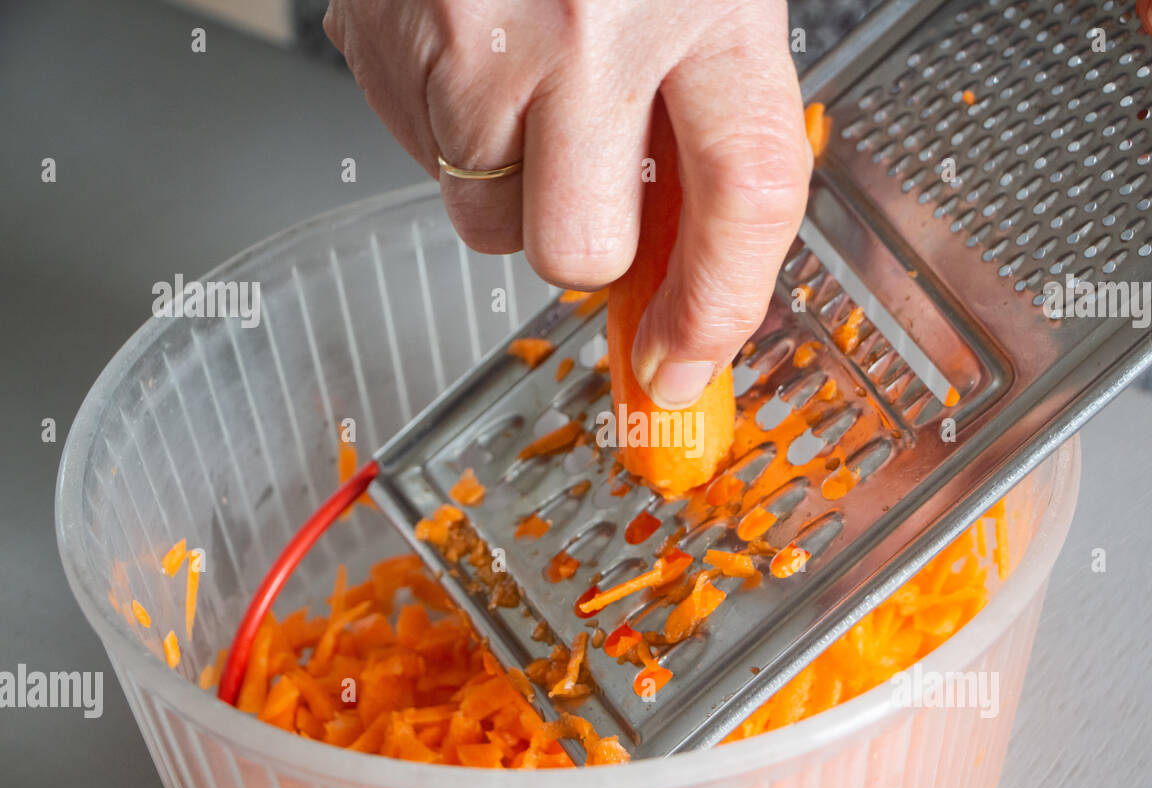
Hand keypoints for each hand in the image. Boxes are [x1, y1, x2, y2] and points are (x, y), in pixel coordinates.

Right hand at [324, 0, 808, 409]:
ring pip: (485, 218)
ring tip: (527, 78)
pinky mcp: (380, 38)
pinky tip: (473, 48)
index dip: (721, 306)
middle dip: (590, 248)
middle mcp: (584, 27)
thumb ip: (712, 103)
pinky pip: (414, 154)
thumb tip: (690, 249)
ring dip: (511, 181)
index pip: (741, 198)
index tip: (692, 359)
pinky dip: (447, 130)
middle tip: (592, 188)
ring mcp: (468, 37)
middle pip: (581, 249)